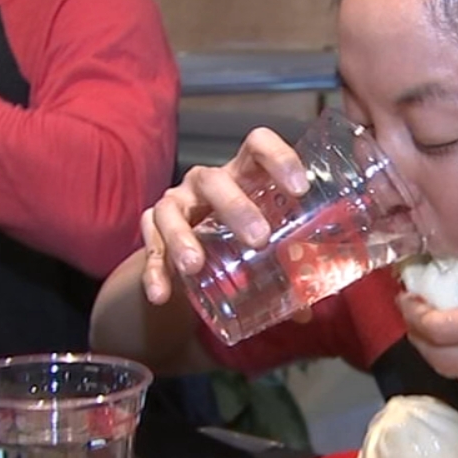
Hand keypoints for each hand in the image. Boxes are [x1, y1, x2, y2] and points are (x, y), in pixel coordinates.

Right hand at [139, 126, 310, 305]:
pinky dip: (154, 270)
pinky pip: (149, 246)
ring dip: (182, 236)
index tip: (300, 189)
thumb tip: (308, 311)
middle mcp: (206, 183)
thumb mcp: (267, 246)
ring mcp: (177, 203)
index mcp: (243, 175)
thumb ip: (288, 270)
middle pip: (214, 181)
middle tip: (259, 238)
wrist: (192, 254)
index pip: (258, 146)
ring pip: (172, 210)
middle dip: (236, 207)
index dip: (279, 159)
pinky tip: (162, 293)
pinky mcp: (152, 228)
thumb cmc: (239, 239)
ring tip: (194, 265)